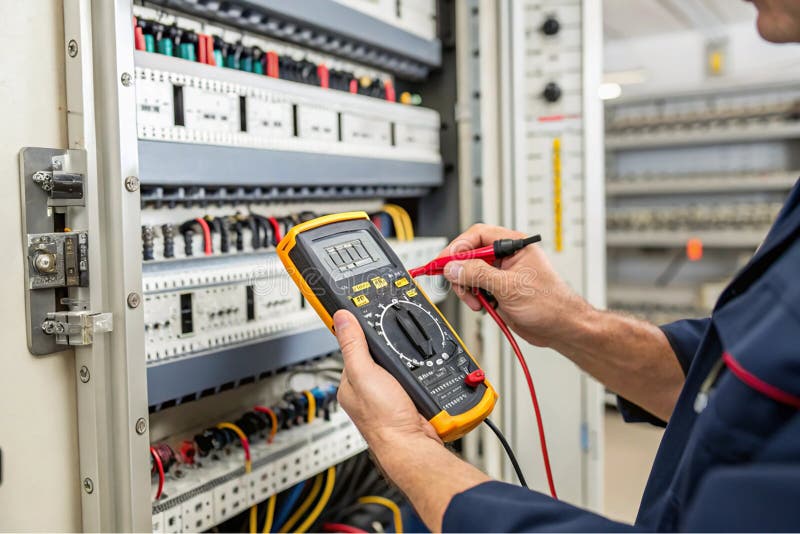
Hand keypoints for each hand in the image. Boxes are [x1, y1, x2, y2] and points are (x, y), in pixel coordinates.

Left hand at [333, 310, 441, 447]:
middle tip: (396, 347)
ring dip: (406, 362)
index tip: (366, 315)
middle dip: (388, 349)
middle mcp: (366, 389)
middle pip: (377, 354)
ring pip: (397, 365)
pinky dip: (418, 374)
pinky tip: (419, 376)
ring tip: (409, 365)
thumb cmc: (385, 419)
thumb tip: (341, 318)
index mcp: (350, 382)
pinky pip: (413, 377)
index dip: (361, 332)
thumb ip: (353, 345)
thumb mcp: (364, 373)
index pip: (352, 346)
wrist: (413, 444)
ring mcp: (388, 394)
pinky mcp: (407, 399)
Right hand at [440, 223, 592, 347]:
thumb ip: (479, 274)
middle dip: (462, 272)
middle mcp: (507, 257)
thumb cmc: (550, 303)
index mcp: (514, 245)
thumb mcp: (509, 286)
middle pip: (470, 255)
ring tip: (477, 301)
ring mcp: (502, 274)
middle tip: (459, 285)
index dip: (458, 247)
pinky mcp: (500, 290)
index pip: (477, 235)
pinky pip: (477, 289)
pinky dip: (475, 298)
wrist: (561, 328)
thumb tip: (454, 267)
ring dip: (468, 289)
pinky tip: (485, 307)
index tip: (444, 261)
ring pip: (471, 274)